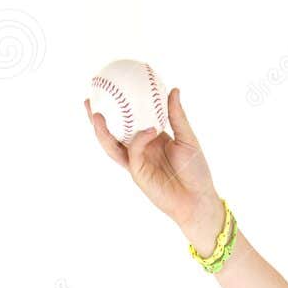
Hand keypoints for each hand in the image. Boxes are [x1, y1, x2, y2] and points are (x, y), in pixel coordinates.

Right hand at [84, 86, 220, 236]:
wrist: (198, 199)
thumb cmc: (195, 171)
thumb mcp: (188, 139)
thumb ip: (177, 116)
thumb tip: (174, 90)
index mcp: (150, 138)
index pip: (129, 120)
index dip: (118, 107)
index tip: (110, 88)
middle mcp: (140, 149)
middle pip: (112, 133)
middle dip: (97, 119)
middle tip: (89, 100)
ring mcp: (137, 162)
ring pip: (112, 146)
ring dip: (102, 132)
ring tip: (96, 114)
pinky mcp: (139, 174)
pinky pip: (134, 152)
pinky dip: (140, 139)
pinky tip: (149, 129)